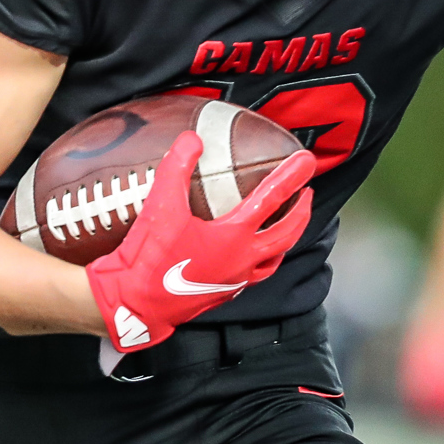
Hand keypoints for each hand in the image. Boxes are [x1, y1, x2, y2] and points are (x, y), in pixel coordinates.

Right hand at [85, 133, 314, 352]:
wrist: (136, 304)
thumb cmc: (151, 258)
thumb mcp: (161, 206)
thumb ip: (176, 167)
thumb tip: (191, 139)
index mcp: (234, 237)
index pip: (272, 199)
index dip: (291, 176)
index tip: (306, 161)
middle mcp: (243, 260)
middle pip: (286, 233)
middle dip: (301, 210)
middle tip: (306, 193)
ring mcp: (236, 280)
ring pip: (275, 258)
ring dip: (287, 237)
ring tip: (288, 225)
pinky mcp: (223, 293)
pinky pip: (255, 274)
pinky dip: (263, 260)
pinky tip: (252, 255)